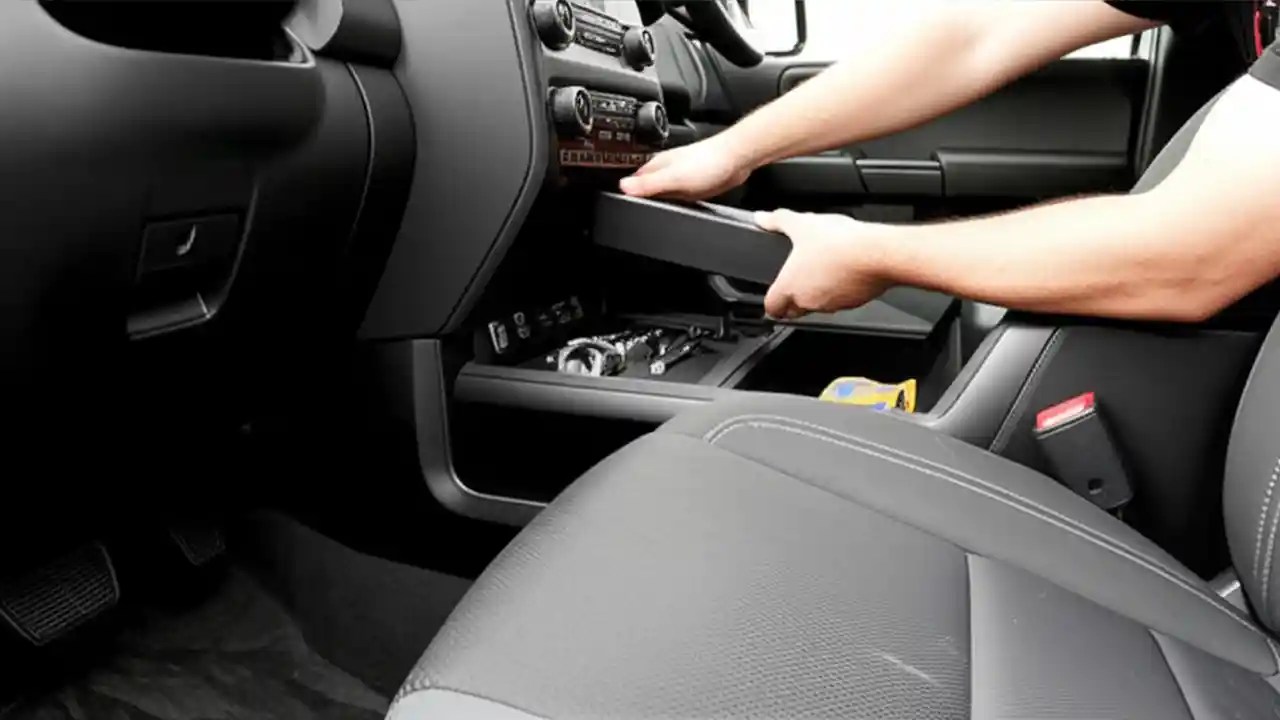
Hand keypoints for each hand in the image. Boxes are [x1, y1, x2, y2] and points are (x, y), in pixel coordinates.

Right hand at [619, 135, 752, 200]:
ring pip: (663, 190)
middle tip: (633, 210)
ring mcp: (681, 175)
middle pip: (646, 185)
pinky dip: (675, 201)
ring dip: (658, 199)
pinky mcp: (695, 182)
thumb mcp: (674, 178)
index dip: (624, 191)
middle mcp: (668, 168)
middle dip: (640, 196)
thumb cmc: (710, 161)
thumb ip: (648, 185)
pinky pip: (678, 194)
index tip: (617, 202)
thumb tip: (623, 187)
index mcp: (657, 165)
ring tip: (653, 209)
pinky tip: (678, 207)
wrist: (738, 157)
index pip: (632, 180)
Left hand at [755, 209, 891, 319]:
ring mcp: (832, 305)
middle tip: (801, 277)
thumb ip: (778, 221)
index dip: (773, 303)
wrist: (875, 254)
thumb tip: (762, 218)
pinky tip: (847, 269)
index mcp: (790, 287)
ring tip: (826, 266)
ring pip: (819, 305)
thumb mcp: (801, 224)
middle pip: (795, 309)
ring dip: (820, 292)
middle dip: (796, 298)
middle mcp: (809, 301)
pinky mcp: (854, 303)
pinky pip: (843, 301)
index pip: (772, 308)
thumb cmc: (838, 243)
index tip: (775, 296)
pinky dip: (842, 290)